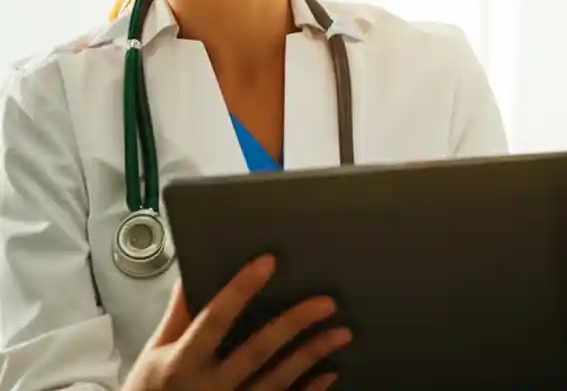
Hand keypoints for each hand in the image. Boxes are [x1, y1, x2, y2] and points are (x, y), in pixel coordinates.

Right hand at [122, 255, 351, 390]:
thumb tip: (190, 273)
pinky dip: (309, 390)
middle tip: (327, 302)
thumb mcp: (155, 353)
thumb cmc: (150, 390)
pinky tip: (330, 372)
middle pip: (257, 351)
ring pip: (278, 379)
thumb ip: (178, 315)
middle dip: (293, 325)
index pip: (214, 319)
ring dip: (312, 355)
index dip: (240, 290)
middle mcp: (209, 386)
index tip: (267, 262)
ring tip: (341, 332)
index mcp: (182, 361)